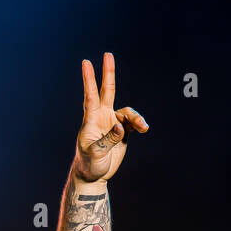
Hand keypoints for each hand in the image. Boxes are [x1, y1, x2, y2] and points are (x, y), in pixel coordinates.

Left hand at [74, 52, 148, 183]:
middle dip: (108, 73)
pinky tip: (144, 128)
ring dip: (136, 117)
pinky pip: (133, 123)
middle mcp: (101, 117)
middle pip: (107, 91)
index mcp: (90, 120)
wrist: (94, 175)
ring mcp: (112, 123)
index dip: (89, 79)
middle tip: (107, 54)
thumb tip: (120, 126)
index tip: (86, 62)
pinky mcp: (122, 132)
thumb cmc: (89, 164)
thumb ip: (108, 139)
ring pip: (127, 112)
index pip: (90, 96)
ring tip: (143, 127)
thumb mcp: (95, 153)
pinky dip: (139, 124)